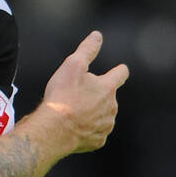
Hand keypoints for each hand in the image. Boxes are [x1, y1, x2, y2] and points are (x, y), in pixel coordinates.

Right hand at [42, 31, 128, 153]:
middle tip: (78, 94)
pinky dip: (88, 128)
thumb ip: (87, 50)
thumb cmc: (62, 96)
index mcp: (108, 88)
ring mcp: (106, 125)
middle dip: (98, 94)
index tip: (120, 70)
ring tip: (75, 112)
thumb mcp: (72, 65)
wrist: (55, 129)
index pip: (120, 74)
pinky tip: (75, 126)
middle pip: (109, 96)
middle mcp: (112, 107)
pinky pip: (95, 132)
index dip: (119, 70)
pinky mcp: (98, 140)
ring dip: (93, 112)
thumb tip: (97, 36)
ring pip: (103, 115)